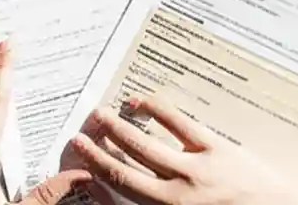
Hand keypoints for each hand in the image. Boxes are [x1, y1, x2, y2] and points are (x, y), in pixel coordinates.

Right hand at [67, 97, 297, 204]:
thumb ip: (160, 203)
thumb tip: (129, 194)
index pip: (122, 182)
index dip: (96, 165)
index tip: (79, 152)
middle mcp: (177, 187)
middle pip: (129, 160)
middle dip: (102, 144)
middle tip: (83, 129)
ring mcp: (197, 164)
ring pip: (149, 141)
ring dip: (122, 126)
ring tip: (102, 112)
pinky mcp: (218, 148)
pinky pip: (181, 124)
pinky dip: (158, 110)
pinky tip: (143, 102)